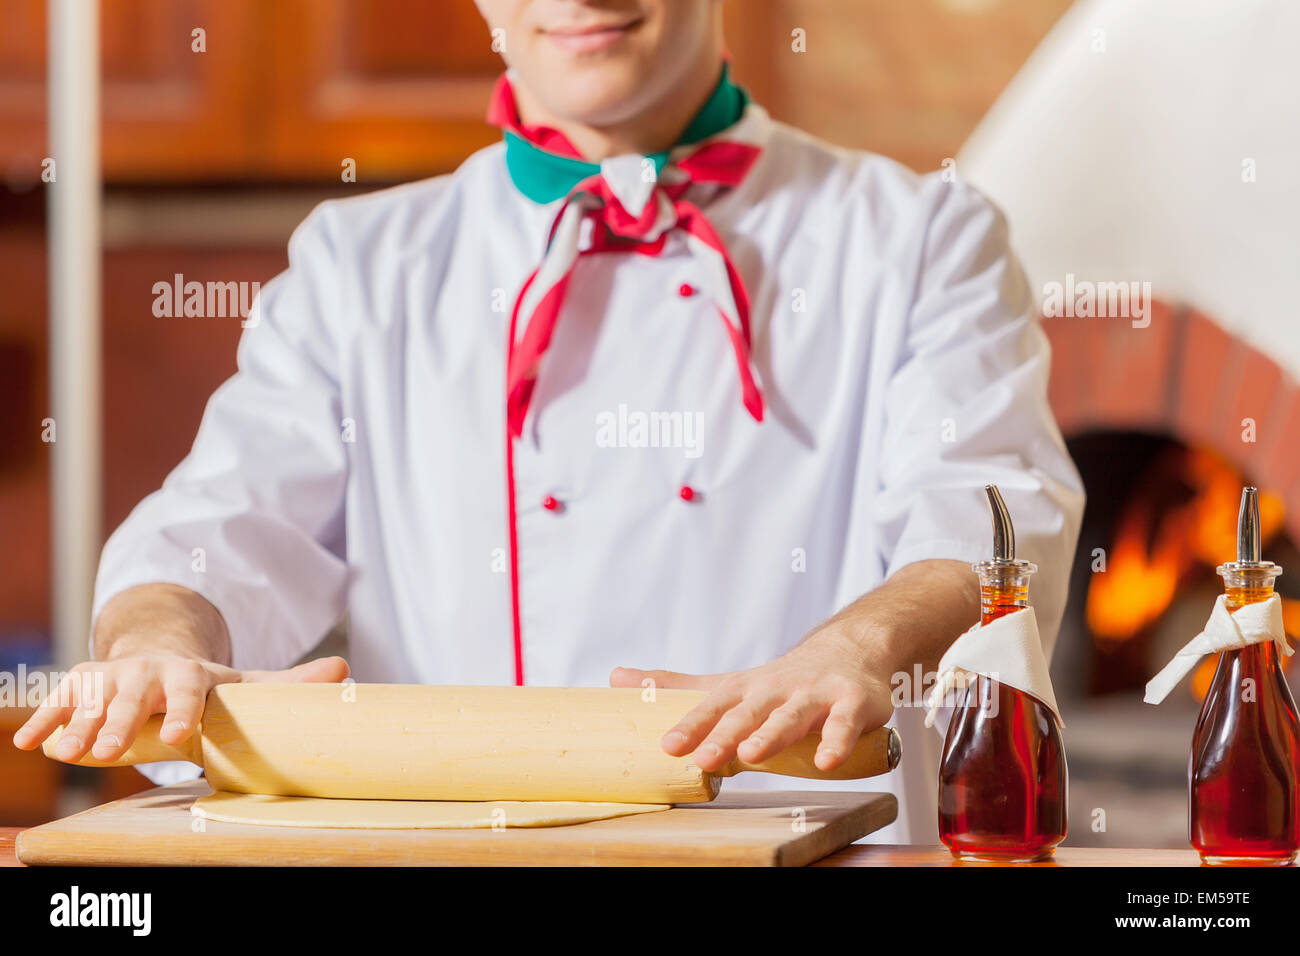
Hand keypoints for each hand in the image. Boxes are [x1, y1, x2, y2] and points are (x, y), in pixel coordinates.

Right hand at [12, 655, 349, 762]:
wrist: (160, 655)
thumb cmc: (207, 683)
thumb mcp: (245, 682)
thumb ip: (290, 683)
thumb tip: (345, 671)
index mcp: (190, 674)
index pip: (189, 692)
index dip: (183, 711)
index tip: (180, 735)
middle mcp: (147, 672)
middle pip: (134, 696)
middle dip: (122, 721)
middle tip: (112, 750)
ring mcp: (112, 676)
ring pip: (94, 700)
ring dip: (80, 725)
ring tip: (67, 751)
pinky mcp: (83, 683)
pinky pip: (61, 700)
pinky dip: (46, 720)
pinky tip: (31, 743)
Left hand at [610, 629, 894, 773]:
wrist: (847, 652)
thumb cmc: (780, 681)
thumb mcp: (728, 683)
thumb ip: (677, 686)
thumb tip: (615, 678)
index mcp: (745, 688)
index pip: (713, 706)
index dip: (691, 725)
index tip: (667, 746)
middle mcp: (776, 689)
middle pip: (748, 713)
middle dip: (725, 734)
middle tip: (702, 758)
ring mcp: (814, 695)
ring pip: (791, 716)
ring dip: (771, 735)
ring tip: (752, 755)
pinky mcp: (850, 703)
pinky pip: (843, 724)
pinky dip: (836, 741)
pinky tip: (827, 761)